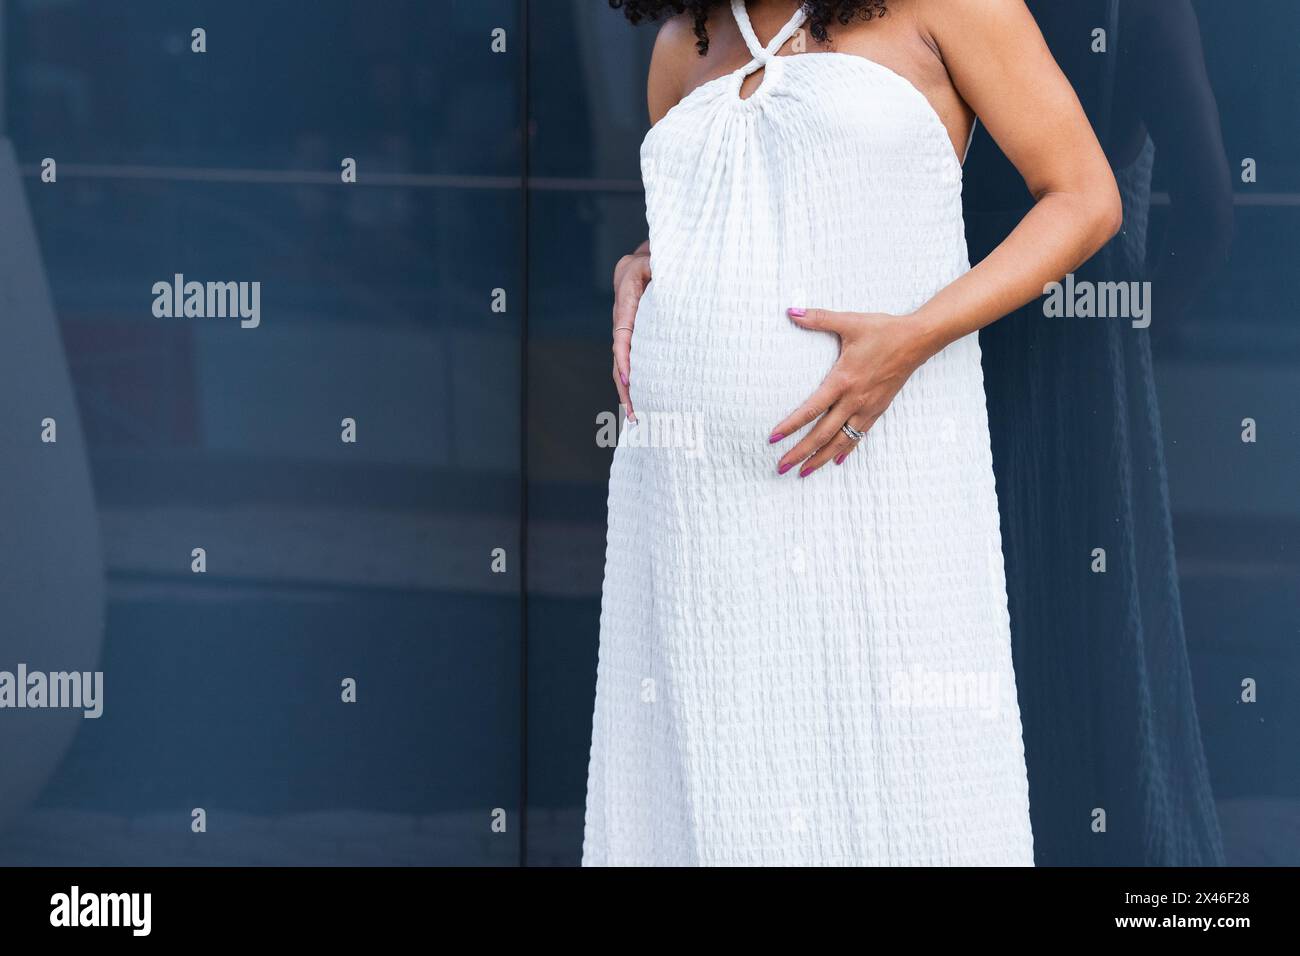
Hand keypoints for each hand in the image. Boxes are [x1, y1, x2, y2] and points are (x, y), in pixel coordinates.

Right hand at [612, 246, 651, 423]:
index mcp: (627, 295)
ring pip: (621, 360)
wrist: (648, 253)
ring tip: (635, 414)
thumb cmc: (661, 254)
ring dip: (627, 387)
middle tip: (634, 410)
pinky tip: (639, 397)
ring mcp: (624, 324)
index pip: (623, 332)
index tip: (627, 378)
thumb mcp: (662, 257)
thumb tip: (675, 288)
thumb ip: (667, 272)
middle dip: (624, 384)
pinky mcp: (633, 331)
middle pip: (618, 353)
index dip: (624, 356)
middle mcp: (622, 314)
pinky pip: (630, 356)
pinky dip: (633, 376)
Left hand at [769, 307, 934, 476]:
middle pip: (822, 434)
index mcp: (843, 380)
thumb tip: (791, 311)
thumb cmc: (883, 330)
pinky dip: (845, 450)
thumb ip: (818, 318)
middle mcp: (854, 400)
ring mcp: (867, 408)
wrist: (918, 340)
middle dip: (800, 452)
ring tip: (803, 472)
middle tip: (781, 467)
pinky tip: (835, 460)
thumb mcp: (849, 322)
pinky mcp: (878, 410)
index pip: (810, 410)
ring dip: (820, 458)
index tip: (773, 438)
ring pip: (840, 441)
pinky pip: (858, 436)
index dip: (790, 426)